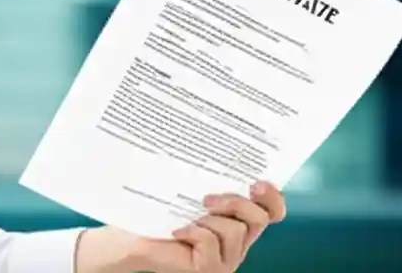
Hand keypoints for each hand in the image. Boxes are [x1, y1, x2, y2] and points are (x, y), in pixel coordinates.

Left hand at [77, 181, 286, 272]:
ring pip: (235, 230)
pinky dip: (193, 233)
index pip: (272, 211)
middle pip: (260, 218)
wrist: (128, 237)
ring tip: (188, 218)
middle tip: (208, 197)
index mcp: (238, 221)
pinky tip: (176, 231)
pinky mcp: (209, 269)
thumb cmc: (157, 210)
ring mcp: (226, 259)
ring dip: (208, 220)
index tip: (256, 182)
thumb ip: (208, 179)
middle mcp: (238, 241)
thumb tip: (212, 140)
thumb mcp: (188, 190)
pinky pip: (211, 243)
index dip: (273, 197)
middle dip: (236, 202)